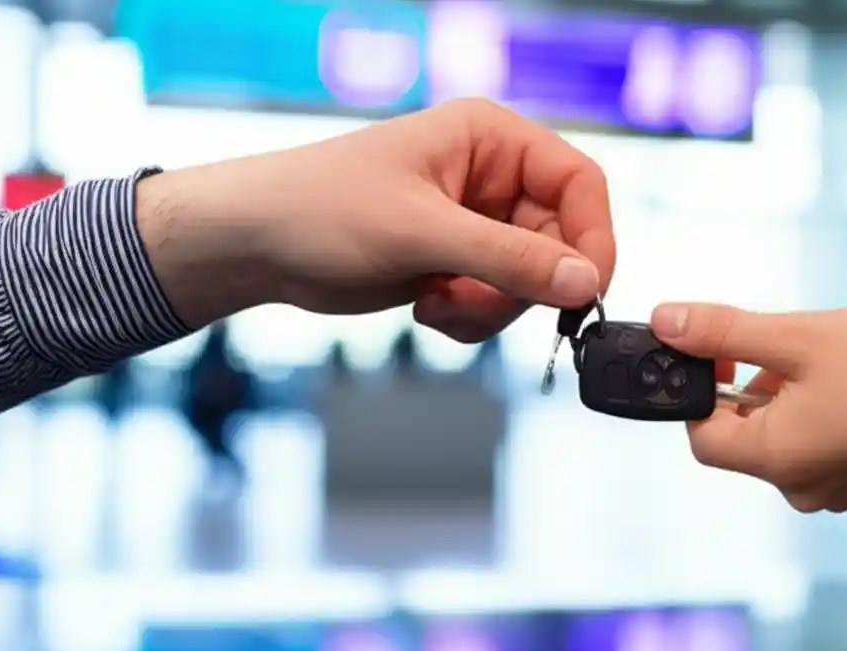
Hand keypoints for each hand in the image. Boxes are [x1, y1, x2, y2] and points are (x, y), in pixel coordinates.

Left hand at [137, 99, 615, 340]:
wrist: (255, 245)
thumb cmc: (320, 209)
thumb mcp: (422, 232)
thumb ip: (510, 258)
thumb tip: (583, 283)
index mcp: (492, 139)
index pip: (579, 184)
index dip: (591, 239)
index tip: (582, 291)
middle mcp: (492, 177)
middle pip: (559, 243)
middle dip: (522, 286)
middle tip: (477, 302)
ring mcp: (476, 223)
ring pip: (531, 282)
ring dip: (492, 306)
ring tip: (437, 301)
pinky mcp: (457, 262)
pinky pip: (499, 301)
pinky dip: (471, 316)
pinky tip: (426, 304)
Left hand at [650, 303, 846, 512]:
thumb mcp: (800, 335)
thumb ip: (724, 332)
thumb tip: (665, 322)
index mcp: (778, 463)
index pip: (701, 436)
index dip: (698, 388)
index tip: (721, 347)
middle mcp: (802, 488)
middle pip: (740, 435)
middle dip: (748, 383)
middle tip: (787, 341)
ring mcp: (837, 487)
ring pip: (780, 433)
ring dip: (784, 389)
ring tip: (829, 352)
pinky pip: (816, 439)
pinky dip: (817, 404)